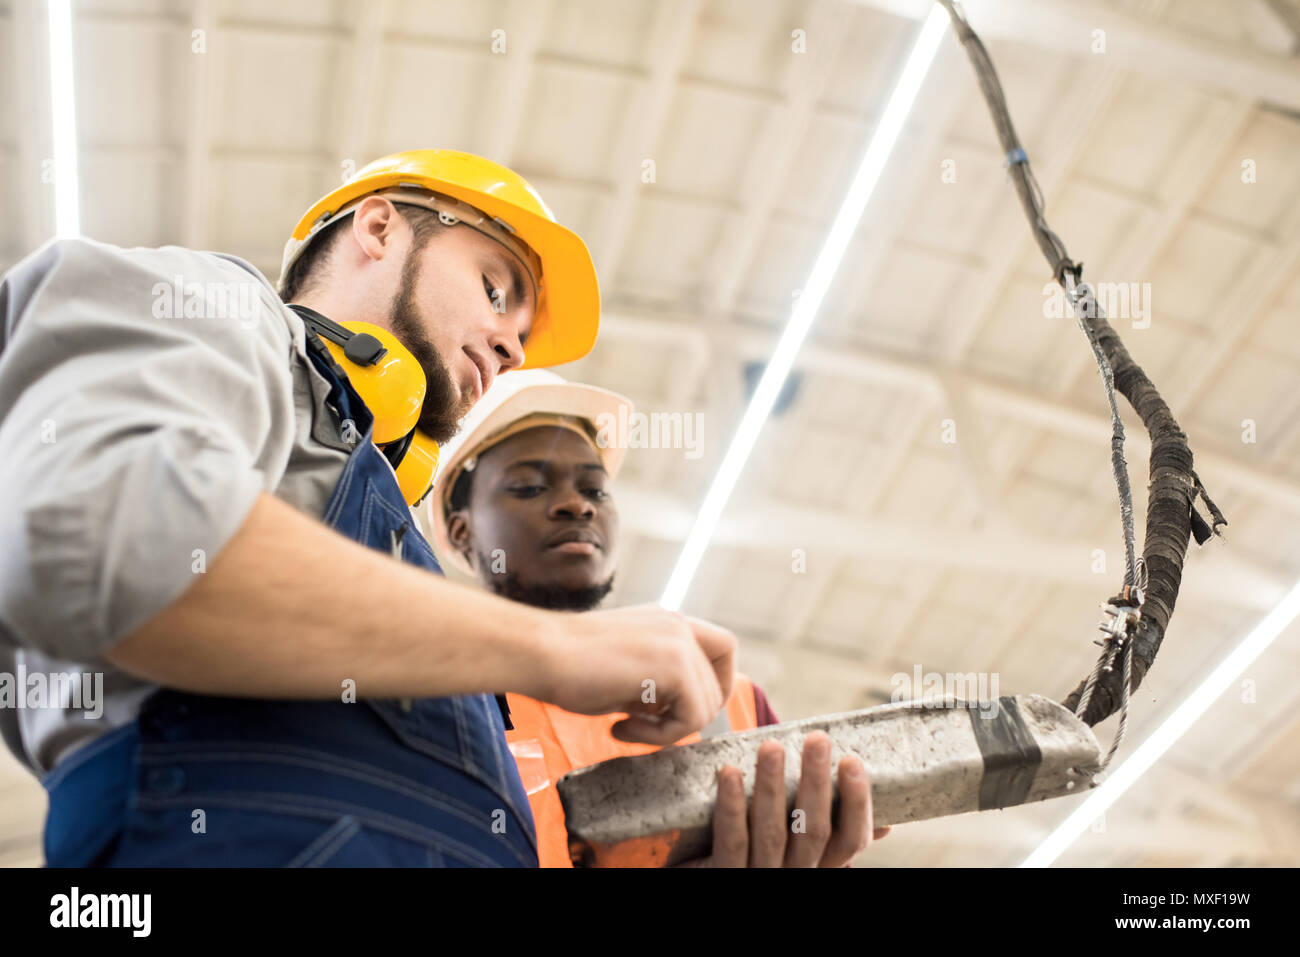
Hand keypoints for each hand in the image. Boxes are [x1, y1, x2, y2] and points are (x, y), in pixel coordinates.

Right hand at [536, 603, 735, 745]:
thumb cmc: (567, 665)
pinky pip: (691, 716)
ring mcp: (679, 641)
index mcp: (668, 621)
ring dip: (669, 729)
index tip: (681, 708)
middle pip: (718, 684)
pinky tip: (621, 726)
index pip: (723, 649)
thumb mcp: (625, 669)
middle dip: (686, 716)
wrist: (539, 653)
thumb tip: (678, 711)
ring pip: (706, 705)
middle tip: (641, 724)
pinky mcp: (673, 664)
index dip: (715, 684)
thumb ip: (657, 682)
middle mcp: (679, 624)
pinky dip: (661, 735)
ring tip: (626, 724)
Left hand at [683, 731, 889, 866]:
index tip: (852, 760)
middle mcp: (795, 873)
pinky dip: (732, 806)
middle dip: (816, 782)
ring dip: (772, 786)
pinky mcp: (723, 873)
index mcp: (821, 864)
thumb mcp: (805, 849)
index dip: (856, 802)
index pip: (852, 839)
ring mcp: (759, 875)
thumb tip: (888, 822)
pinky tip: (730, 773)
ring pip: (771, 832)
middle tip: (818, 739)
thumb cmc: (766, 853)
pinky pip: (731, 840)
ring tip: (772, 746)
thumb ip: (836, 832)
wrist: (714, 875)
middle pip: (813, 831)